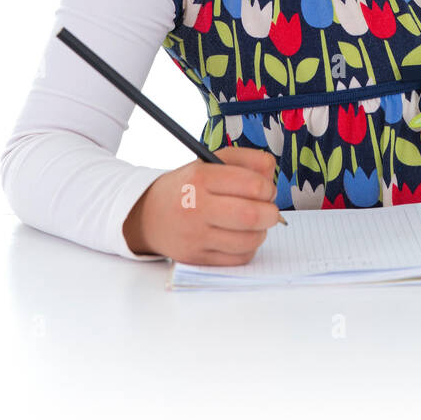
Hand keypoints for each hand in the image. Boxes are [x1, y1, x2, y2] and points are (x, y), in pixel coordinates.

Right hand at [124, 145, 280, 263]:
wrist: (149, 215)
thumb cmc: (188, 187)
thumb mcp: (210, 162)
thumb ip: (245, 160)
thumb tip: (271, 173)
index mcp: (201, 178)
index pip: (251, 185)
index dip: (267, 188)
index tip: (266, 189)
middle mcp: (196, 207)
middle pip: (251, 215)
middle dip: (271, 213)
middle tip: (270, 210)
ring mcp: (195, 236)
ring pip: (248, 240)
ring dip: (261, 232)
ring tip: (255, 223)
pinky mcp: (197, 258)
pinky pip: (238, 258)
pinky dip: (248, 248)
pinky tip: (241, 237)